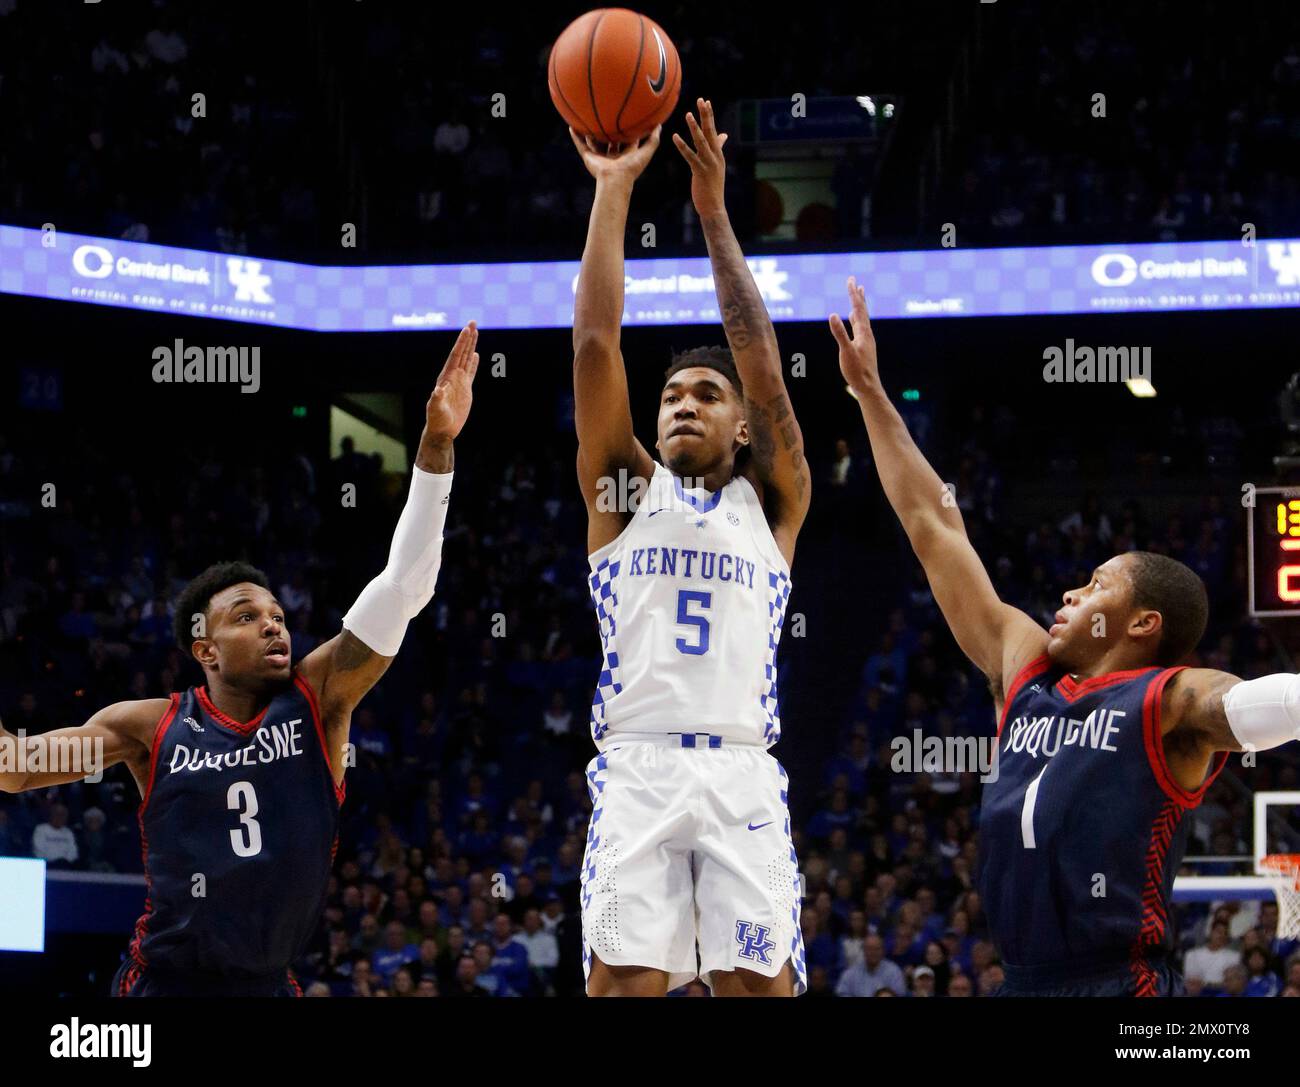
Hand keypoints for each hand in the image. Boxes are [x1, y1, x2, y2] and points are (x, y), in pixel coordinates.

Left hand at [423, 322, 479, 442]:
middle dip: (467, 337)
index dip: (461, 342)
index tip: (467, 329)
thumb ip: (437, 399)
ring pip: (466, 359)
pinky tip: (475, 355)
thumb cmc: (437, 420)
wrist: (442, 430)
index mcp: (446, 377)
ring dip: (471, 346)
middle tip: (473, 322)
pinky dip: (473, 363)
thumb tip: (437, 390)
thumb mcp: (435, 409)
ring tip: (475, 332)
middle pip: (461, 352)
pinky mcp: (465, 389)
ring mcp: (459, 382)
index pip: (455, 355)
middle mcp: (452, 376)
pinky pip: (470, 372)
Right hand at [569, 125, 660, 185]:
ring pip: (593, 142)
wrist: (615, 179)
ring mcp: (599, 157)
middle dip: (607, 129)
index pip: (626, 140)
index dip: (627, 129)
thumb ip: (653, 139)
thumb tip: (660, 125)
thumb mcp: (646, 152)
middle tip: (606, 114)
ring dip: (589, 132)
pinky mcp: (589, 158)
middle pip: (609, 140)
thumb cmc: (631, 167)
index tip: (626, 116)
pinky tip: (571, 127)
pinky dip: (576, 137)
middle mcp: (611, 155)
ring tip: (585, 118)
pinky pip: (580, 145)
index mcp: (625, 154)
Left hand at [672, 97, 728, 218]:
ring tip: (688, 114)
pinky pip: (690, 156)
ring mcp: (708, 164)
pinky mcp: (700, 172)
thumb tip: (723, 135)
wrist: (714, 207)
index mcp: (718, 153)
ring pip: (701, 142)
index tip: (706, 101)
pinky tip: (675, 137)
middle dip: (705, 115)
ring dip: (694, 128)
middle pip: (710, 132)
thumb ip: (719, 148)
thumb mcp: (717, 165)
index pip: (713, 131)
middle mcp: (715, 156)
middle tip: (701, 100)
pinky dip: (683, 146)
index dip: (709, 116)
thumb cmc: (712, 187)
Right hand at [829, 277, 879, 393]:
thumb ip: (839, 333)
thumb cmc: (857, 371)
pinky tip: (854, 319)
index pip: (857, 309)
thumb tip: (833, 315)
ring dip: (859, 306)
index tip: (851, 280)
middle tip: (854, 282)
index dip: (853, 294)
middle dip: (857, 295)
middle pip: (862, 310)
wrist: (868, 387)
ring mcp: (866, 340)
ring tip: (858, 296)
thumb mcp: (846, 352)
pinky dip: (856, 319)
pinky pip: (860, 327)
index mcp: (863, 332)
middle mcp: (866, 334)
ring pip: (862, 318)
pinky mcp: (863, 346)